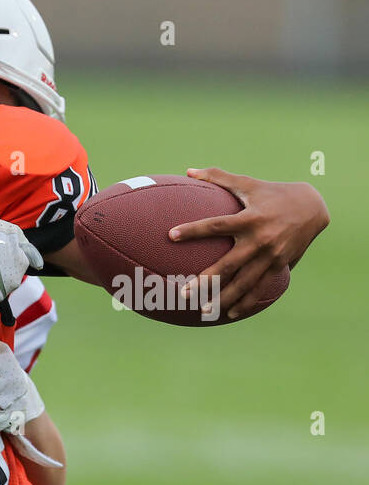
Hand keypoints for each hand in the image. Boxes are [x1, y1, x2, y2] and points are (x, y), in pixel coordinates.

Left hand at [171, 168, 329, 319]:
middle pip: (228, 264)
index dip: (193, 230)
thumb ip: (219, 178)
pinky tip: (229, 314)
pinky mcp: (280, 265)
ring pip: (244, 282)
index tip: (170, 235)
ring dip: (224, 298)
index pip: (215, 225)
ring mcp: (270, 255)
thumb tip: (189, 170)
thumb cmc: (274, 194)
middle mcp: (260, 239)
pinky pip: (261, 287)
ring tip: (204, 310)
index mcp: (249, 218)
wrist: (313, 207)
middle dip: (206, 281)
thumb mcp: (249, 183)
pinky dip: (246, 301)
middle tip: (184, 293)